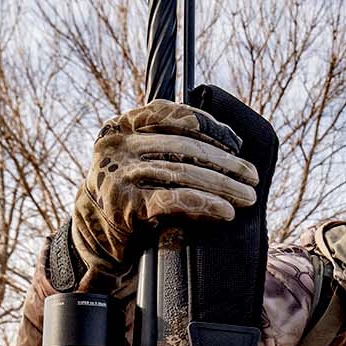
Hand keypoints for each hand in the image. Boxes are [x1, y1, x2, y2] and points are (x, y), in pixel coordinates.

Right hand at [70, 99, 258, 278]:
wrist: (94, 233)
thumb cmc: (129, 191)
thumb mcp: (139, 157)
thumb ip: (168, 143)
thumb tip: (230, 145)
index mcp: (122, 126)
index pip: (169, 113)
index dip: (207, 125)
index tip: (235, 142)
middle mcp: (118, 146)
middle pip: (183, 146)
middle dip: (224, 162)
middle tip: (251, 176)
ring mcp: (119, 174)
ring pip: (182, 173)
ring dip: (222, 185)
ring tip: (247, 196)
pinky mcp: (125, 205)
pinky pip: (173, 199)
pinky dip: (204, 204)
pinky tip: (225, 211)